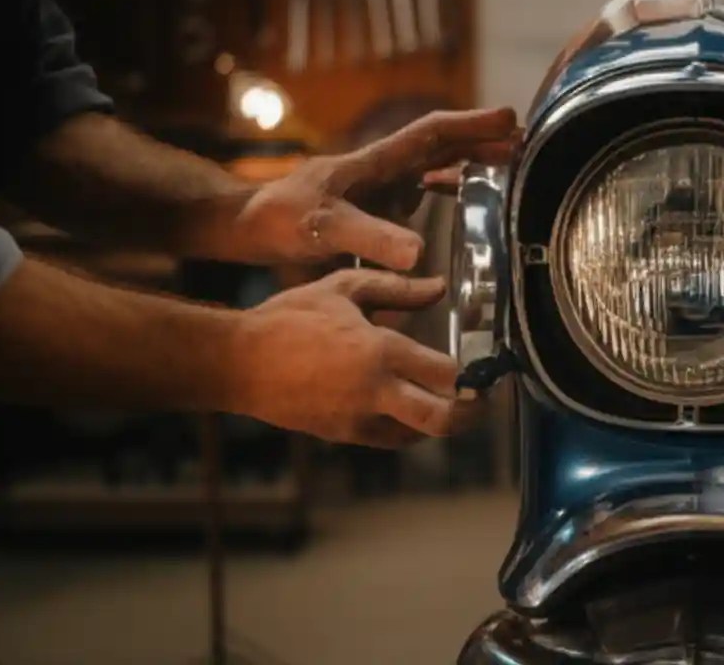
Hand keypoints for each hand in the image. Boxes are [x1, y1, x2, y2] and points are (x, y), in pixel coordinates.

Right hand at [234, 269, 459, 446]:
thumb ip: (398, 289)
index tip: (484, 366)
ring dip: (439, 420)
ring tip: (448, 399)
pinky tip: (407, 403)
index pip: (448, 374)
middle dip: (471, 413)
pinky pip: (389, 437)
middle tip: (481, 399)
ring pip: (419, 435)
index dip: (474, 374)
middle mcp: (375, 392)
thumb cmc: (289, 318)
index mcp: (380, 351)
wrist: (239, 362)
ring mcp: (358, 419)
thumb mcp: (345, 289)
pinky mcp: (343, 435)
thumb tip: (439, 286)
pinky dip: (406, 426)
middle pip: (443, 419)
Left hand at [235, 108, 518, 269]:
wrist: (242, 231)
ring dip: (468, 162)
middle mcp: (381, 171)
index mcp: (374, 164)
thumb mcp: (322, 229)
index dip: (471, 125)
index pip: (431, 134)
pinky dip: (446, 189)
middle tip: (524, 143)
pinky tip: (458, 201)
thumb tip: (420, 252)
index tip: (508, 120)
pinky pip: (419, 192)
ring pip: (433, 165)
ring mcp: (378, 189)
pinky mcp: (372, 210)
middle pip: (441, 146)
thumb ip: (369, 239)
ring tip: (505, 166)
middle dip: (482, 140)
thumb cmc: (275, 221)